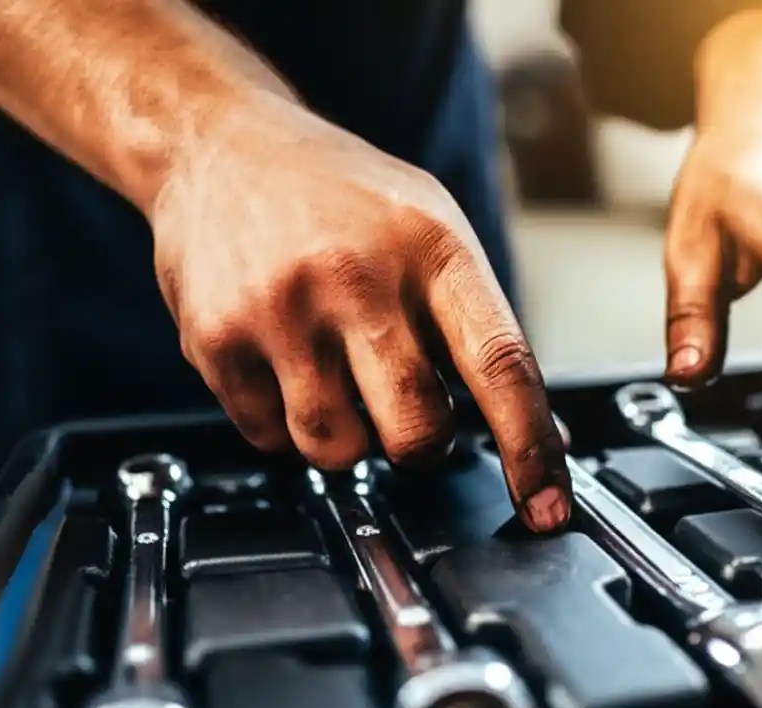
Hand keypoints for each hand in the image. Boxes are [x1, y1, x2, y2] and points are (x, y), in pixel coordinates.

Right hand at [149, 92, 569, 531]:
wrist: (221, 147)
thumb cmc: (344, 198)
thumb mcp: (433, 230)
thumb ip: (478, 326)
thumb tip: (539, 432)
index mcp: (433, 250)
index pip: (501, 366)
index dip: (530, 448)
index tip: (545, 506)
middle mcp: (357, 279)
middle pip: (415, 429)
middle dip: (422, 443)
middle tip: (410, 409)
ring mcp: (281, 310)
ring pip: (338, 449)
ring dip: (350, 437)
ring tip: (340, 374)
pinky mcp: (216, 339)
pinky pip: (269, 438)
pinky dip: (287, 422)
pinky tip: (288, 364)